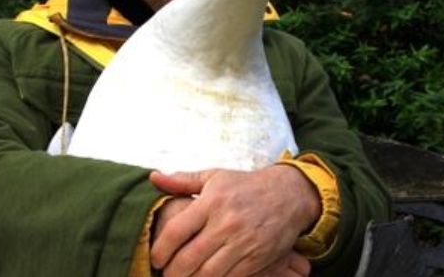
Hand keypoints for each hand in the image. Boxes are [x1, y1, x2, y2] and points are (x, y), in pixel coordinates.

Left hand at [148, 166, 319, 276]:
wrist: (289, 194)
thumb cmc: (245, 186)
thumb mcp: (213, 177)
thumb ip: (182, 180)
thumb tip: (154, 177)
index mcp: (211, 202)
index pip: (177, 231)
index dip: (161, 249)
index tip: (155, 258)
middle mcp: (226, 224)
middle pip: (190, 258)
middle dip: (173, 272)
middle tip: (166, 275)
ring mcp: (244, 243)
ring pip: (210, 273)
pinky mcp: (258, 258)